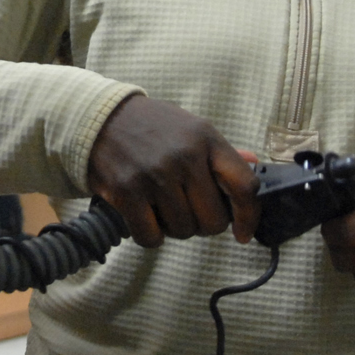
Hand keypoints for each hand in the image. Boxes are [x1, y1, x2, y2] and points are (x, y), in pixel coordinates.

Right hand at [86, 95, 258, 246]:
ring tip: (163, 207)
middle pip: (213, 221)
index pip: (245, 186)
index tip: (243, 232)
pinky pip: (151, 237)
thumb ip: (223, 151)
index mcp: (206, 139)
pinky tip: (146, 217)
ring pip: (183, 231)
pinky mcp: (127, 192)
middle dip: (204, 224)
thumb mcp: (192, 128)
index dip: (249, 217)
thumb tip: (255, 163)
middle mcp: (184, 157)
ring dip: (175, 228)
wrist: (100, 117)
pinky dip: (151, 235)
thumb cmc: (152, 126)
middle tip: (190, 212)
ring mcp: (155, 176)